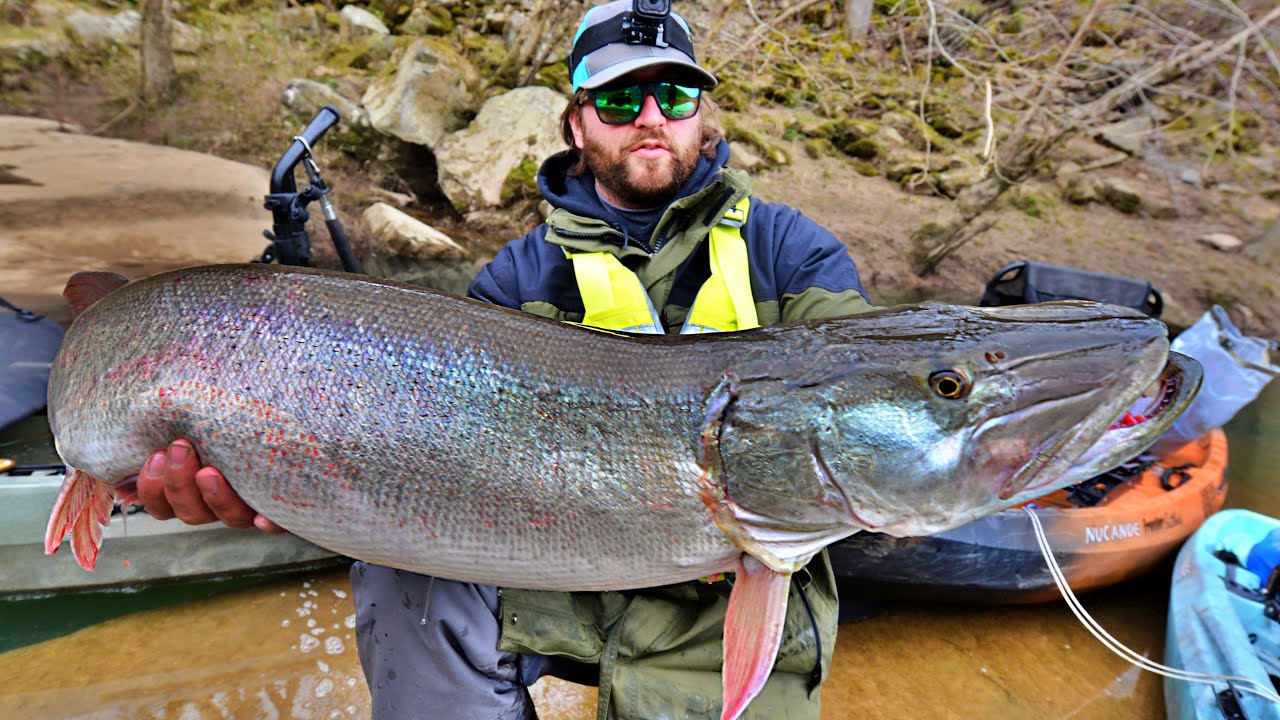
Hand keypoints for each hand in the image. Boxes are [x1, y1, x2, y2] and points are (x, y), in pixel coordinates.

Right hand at [118, 439, 286, 533]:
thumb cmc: (233, 425)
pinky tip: (263, 518)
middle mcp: (222, 506)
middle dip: (179, 484)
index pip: (164, 506)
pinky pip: (281, 522)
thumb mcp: (197, 428)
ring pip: (230, 519)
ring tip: (209, 471)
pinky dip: (271, 523)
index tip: (154, 456)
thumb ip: (163, 442)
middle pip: (192, 514)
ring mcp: (254, 508)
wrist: (296, 430)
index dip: (154, 490)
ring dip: (215, 497)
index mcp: (194, 493)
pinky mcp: (288, 507)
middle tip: (179, 447)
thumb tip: (120, 465)